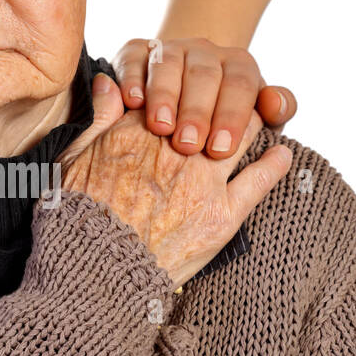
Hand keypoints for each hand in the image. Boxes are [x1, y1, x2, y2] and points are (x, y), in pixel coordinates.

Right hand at [57, 74, 291, 288]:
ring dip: (252, 124)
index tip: (195, 91)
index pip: (176, 89)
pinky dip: (276, 162)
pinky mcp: (222, 214)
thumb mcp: (73, 159)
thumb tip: (112, 82)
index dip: (189, 88)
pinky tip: (282, 155)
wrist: (95, 272)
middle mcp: (176, 146)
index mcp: (138, 128)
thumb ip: (98, 117)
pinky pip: (261, 178)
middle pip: (215, 103)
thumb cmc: (76, 219)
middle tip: (232, 103)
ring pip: (244, 132)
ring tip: (260, 124)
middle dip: (224, 99)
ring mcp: (203, 179)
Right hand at [111, 36, 295, 157]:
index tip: (221, 149)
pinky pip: (133, 58)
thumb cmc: (222, 121)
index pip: (240, 84)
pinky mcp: (137, 51)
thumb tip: (277, 104)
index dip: (232, 115)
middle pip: (204, 74)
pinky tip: (133, 102)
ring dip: (164, 95)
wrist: (180, 99)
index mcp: (238, 65)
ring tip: (160, 127)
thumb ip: (276, 109)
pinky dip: (132, 78)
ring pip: (167, 63)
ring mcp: (169, 49)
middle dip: (196, 110)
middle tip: (188, 145)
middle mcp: (205, 52)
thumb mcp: (255, 116)